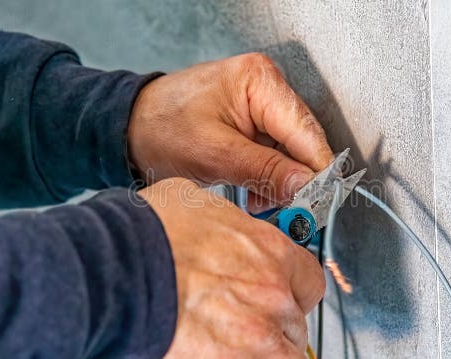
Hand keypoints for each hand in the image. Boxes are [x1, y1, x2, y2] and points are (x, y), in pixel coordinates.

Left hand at [128, 53, 333, 208]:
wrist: (130, 128)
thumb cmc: (159, 128)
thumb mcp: (214, 155)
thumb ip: (265, 170)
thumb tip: (307, 186)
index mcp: (259, 80)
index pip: (306, 130)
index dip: (316, 170)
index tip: (320, 203)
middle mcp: (266, 85)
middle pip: (302, 141)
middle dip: (294, 180)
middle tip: (288, 211)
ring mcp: (262, 103)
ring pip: (292, 152)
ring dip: (279, 182)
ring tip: (256, 199)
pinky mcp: (255, 120)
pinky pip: (276, 152)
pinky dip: (268, 176)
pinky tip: (252, 189)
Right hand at [138, 179, 324, 357]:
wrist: (113, 271)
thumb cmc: (144, 235)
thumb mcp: (193, 202)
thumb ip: (225, 222)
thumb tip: (219, 226)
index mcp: (269, 251)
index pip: (308, 279)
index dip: (290, 288)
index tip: (276, 294)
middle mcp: (272, 294)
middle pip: (294, 319)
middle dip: (272, 321)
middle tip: (239, 319)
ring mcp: (256, 334)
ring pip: (282, 352)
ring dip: (263, 348)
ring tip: (228, 340)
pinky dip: (241, 358)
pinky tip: (215, 349)